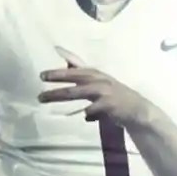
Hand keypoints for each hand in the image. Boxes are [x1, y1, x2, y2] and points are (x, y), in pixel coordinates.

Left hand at [38, 46, 153, 125]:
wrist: (137, 110)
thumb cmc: (115, 96)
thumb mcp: (100, 82)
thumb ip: (83, 74)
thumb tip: (65, 58)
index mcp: (97, 74)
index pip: (75, 70)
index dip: (59, 71)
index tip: (41, 74)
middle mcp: (99, 80)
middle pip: (74, 78)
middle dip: (56, 78)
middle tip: (39, 79)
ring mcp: (104, 92)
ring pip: (77, 92)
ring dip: (58, 95)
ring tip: (43, 98)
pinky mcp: (109, 105)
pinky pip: (91, 110)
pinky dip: (87, 114)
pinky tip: (86, 117)